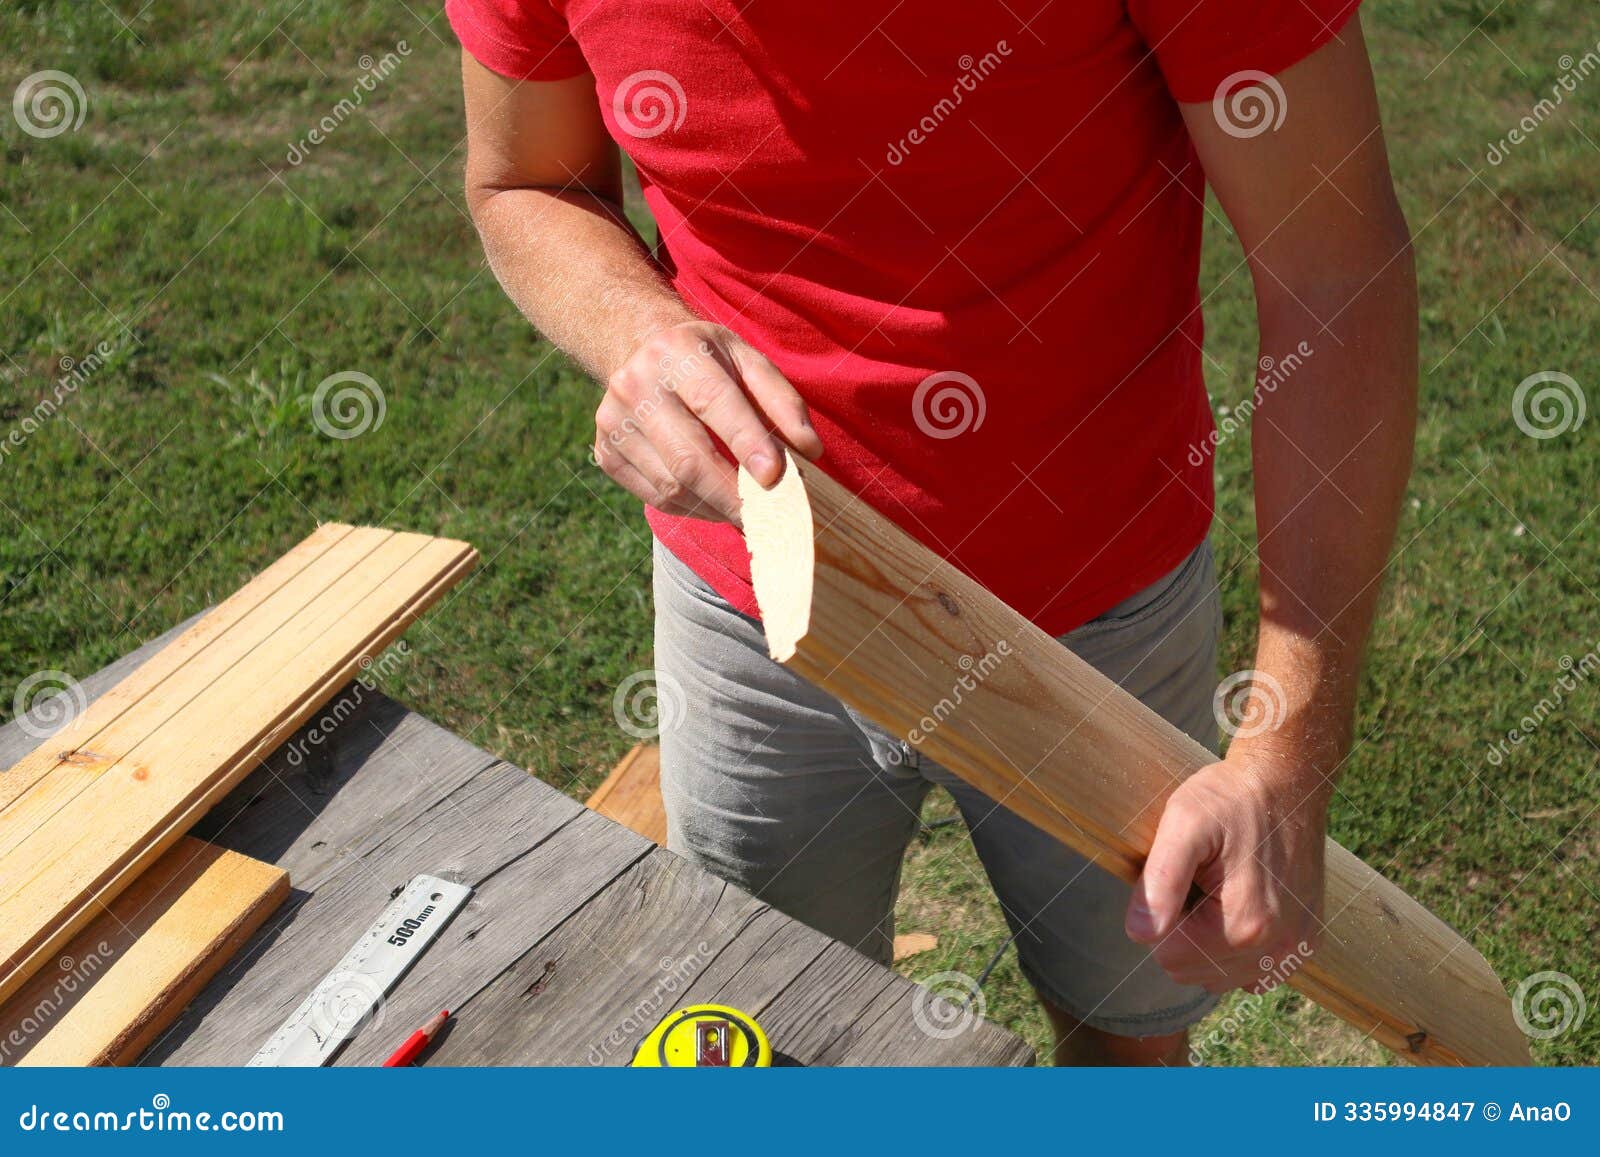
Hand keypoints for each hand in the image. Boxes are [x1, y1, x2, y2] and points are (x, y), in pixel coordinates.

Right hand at [592, 320, 822, 522]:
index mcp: (676, 351)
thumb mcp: (748, 361)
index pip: (712, 401)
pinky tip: (713, 499)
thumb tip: (810, 450)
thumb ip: (783, 401)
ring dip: (716, 506)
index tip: (774, 476)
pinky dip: (692, 507)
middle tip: (768, 516)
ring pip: (671, 486)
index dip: (745, 441)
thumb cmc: (709, 361)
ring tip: (745, 507)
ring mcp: (613, 421)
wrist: (641, 349)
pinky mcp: (605, 452)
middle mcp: (635, 384)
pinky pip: (655, 497)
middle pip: (688, 458)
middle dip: (733, 494)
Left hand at [1125, 751, 1327, 993]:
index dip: (1162, 918)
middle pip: (1194, 971)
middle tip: (1199, 882)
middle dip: (1184, 931)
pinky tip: (1241, 905)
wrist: (1285, 783)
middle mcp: (1277, 948)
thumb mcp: (1183, 823)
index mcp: (1244, 926)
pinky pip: (1254, 971)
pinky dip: (1239, 949)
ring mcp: (1296, 949)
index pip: (1169, 957)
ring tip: (1219, 891)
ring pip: (1221, 975)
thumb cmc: (1229, 799)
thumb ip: (1160, 881)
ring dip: (1209, 942)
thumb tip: (1140, 934)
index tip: (1181, 878)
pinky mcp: (1306, 943)